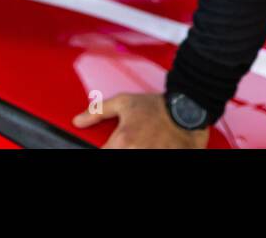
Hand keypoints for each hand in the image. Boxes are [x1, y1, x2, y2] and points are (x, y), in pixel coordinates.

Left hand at [73, 93, 208, 148]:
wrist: (188, 108)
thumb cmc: (156, 106)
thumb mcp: (124, 102)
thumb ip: (98, 112)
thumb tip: (78, 120)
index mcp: (123, 140)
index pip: (102, 154)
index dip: (104, 150)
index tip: (110, 146)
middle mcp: (136, 152)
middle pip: (118, 159)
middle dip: (122, 150)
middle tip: (130, 143)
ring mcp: (152, 156)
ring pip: (133, 161)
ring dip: (136, 152)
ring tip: (145, 143)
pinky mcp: (169, 159)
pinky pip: (153, 162)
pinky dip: (151, 153)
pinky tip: (153, 146)